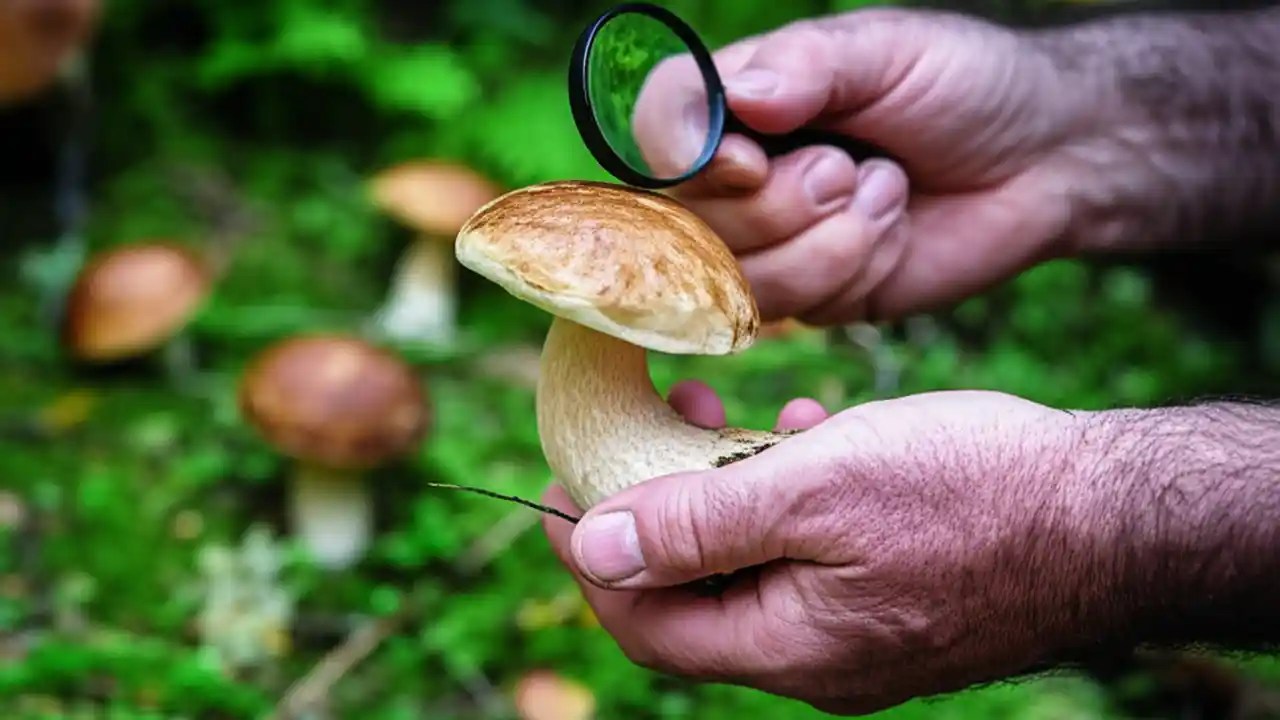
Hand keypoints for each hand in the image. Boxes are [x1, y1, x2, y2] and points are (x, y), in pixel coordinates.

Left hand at [541, 381, 1105, 714]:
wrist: (1118, 516)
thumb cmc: (977, 494)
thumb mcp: (819, 489)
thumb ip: (699, 525)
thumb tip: (592, 548)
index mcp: (788, 646)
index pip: (645, 622)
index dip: (588, 555)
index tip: (562, 479)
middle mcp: (817, 658)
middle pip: (692, 596)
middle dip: (653, 510)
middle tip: (640, 425)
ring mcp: (860, 632)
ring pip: (750, 566)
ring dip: (718, 492)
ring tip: (717, 411)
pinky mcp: (894, 597)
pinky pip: (809, 555)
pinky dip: (785, 495)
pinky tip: (805, 431)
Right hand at [631, 8, 1102, 324]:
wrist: (1048, 160)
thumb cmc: (967, 84)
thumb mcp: (888, 51)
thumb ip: (805, 67)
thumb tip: (736, 100)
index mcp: (742, 100)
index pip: (660, 127)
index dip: (687, 157)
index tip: (753, 158)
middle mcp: (740, 174)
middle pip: (689, 220)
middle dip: (779, 205)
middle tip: (850, 168)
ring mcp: (771, 241)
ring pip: (736, 276)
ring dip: (824, 241)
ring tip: (886, 191)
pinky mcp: (810, 294)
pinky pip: (793, 307)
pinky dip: (851, 268)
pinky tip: (892, 231)